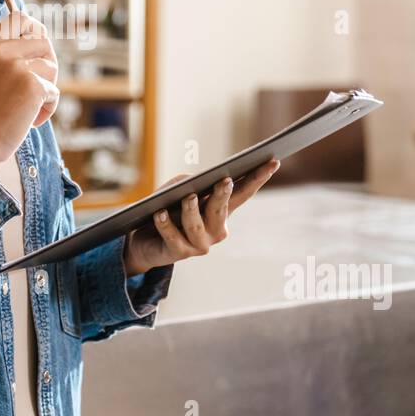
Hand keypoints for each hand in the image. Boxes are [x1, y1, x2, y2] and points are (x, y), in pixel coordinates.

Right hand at [0, 10, 59, 128]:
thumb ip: (6, 54)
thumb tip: (42, 39)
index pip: (19, 18)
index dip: (35, 30)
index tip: (39, 49)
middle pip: (42, 41)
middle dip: (47, 63)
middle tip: (39, 84)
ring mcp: (15, 66)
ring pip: (50, 66)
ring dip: (47, 89)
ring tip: (29, 107)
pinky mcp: (32, 84)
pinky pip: (54, 91)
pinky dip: (47, 108)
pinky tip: (30, 120)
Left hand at [123, 160, 280, 275]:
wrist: (142, 240)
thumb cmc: (165, 208)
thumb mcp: (176, 189)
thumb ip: (188, 183)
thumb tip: (193, 185)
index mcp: (221, 211)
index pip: (243, 193)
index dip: (258, 178)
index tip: (272, 161)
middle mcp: (216, 229)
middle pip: (222, 209)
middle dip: (223, 195)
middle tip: (225, 180)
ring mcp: (200, 244)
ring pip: (196, 225)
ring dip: (191, 210)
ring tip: (188, 197)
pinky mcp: (180, 253)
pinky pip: (173, 237)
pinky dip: (166, 224)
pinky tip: (160, 213)